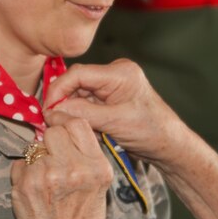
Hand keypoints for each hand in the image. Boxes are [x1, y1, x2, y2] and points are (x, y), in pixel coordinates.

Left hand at [10, 118, 112, 218]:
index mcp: (97, 168)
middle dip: (51, 141)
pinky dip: (24, 173)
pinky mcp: (25, 185)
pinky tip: (34, 191)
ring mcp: (47, 176)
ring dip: (37, 158)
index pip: (78, 124)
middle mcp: (74, 169)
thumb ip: (87, 158)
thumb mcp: (100, 189)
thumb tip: (65, 130)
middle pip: (54, 131)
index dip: (64, 119)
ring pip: (35, 147)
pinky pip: (20, 163)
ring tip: (45, 181)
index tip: (56, 120)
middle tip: (53, 159)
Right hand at [44, 59, 185, 164]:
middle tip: (54, 123)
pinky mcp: (110, 99)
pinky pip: (87, 103)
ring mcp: (113, 86)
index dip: (58, 90)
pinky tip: (87, 130)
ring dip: (74, 112)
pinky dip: (82, 117)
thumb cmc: (152, 132)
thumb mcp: (114, 123)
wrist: (170, 146)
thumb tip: (52, 111)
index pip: (78, 74)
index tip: (47, 110)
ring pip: (80, 95)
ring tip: (75, 129)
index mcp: (120, 72)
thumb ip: (82, 114)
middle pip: (77, 83)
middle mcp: (115, 74)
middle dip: (65, 103)